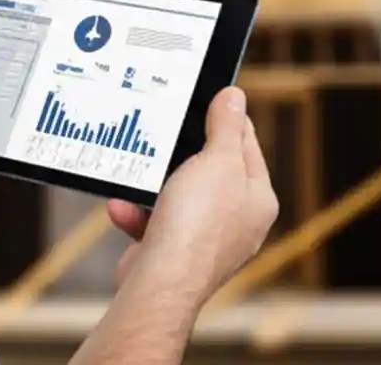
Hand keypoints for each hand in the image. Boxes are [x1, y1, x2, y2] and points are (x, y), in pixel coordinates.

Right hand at [106, 87, 276, 304]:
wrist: (161, 283)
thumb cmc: (197, 224)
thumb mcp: (217, 161)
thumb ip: (226, 127)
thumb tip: (234, 97)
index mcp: (258, 199)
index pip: (247, 146)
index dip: (227, 119)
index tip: (207, 100)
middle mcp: (237, 222)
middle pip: (211, 171)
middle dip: (183, 153)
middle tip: (167, 133)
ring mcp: (205, 240)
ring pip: (177, 196)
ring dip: (152, 185)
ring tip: (138, 173)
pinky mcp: (173, 254)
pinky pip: (153, 222)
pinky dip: (136, 213)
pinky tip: (122, 207)